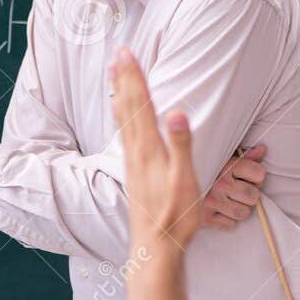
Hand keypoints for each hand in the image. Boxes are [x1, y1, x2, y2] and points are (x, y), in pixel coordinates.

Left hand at [111, 48, 207, 249]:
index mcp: (149, 149)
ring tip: (114, 73)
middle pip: (129, 106)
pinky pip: (124, 133)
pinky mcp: (133, 170)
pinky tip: (119, 112)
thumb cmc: (175, 216)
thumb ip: (181, 145)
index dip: (134, 77)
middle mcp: (136, 151)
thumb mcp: (185, 180)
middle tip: (118, 52)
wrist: (155, 246)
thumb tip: (176, 112)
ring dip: (120, 93)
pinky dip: (120, 115)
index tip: (127, 53)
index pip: (141, 105)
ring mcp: (133, 160)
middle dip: (125, 78)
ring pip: (124, 118)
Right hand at [204, 144, 265, 229]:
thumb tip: (262, 150)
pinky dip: (226, 220)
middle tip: (238, 191)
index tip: (249, 176)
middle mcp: (219, 184)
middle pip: (253, 196)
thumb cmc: (203, 170)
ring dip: (239, 208)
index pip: (259, 174)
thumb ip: (244, 156)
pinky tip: (219, 211)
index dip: (257, 176)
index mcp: (225, 166)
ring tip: (229, 202)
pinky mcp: (205, 219)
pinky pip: (229, 224)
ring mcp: (211, 203)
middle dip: (249, 194)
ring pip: (243, 212)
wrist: (173, 183)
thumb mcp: (222, 158)